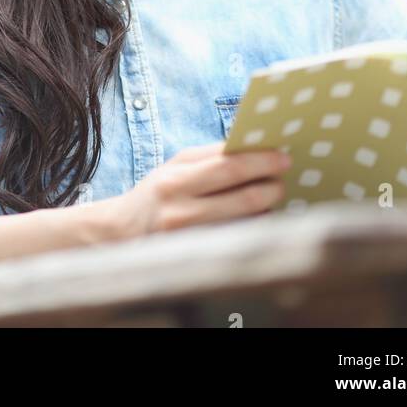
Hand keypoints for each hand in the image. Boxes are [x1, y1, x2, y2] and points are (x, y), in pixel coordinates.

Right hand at [110, 143, 291, 239]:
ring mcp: (190, 239)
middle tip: (284, 179)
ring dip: (265, 207)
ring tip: (274, 195)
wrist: (122, 233)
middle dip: (270, 186)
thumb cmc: (157, 193)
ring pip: (244, 222)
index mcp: (176, 179)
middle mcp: (182, 210)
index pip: (228, 166)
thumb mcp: (175, 167)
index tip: (282, 157)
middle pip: (242, 197)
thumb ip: (210, 157)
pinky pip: (236, 240)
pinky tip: (258, 217)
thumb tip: (252, 149)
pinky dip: (252, 226)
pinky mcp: (197, 257)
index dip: (260, 161)